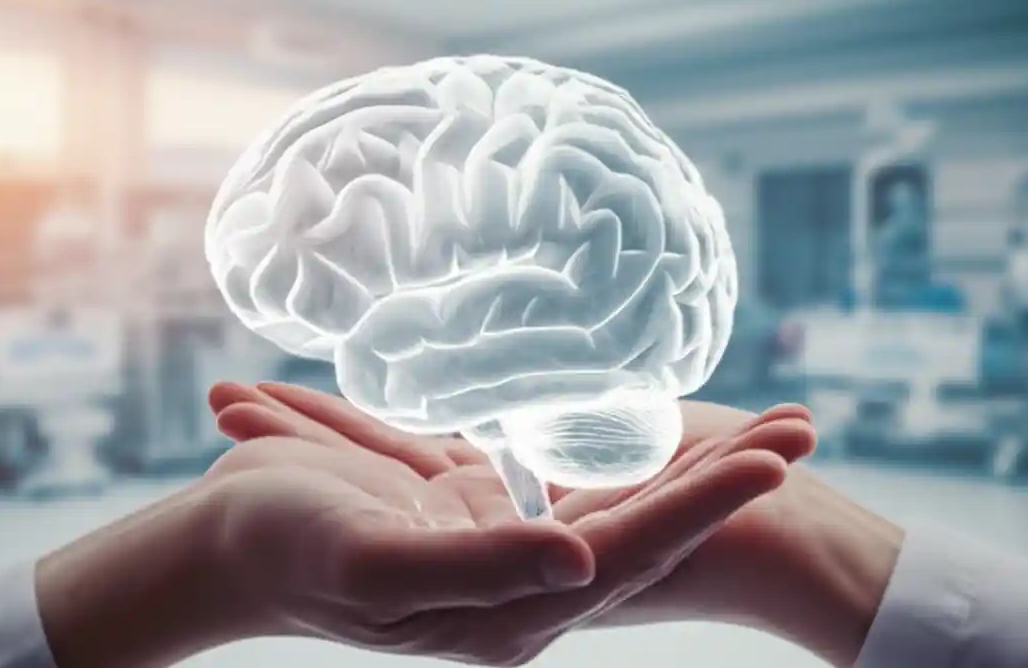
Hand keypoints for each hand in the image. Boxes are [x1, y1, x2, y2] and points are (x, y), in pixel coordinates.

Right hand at [206, 381, 802, 664]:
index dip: (705, 503)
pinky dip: (623, 441)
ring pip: (619, 494)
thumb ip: (479, 567)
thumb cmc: (283, 549)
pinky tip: (666, 419)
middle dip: (725, 477)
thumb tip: (581, 562)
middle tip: (806, 428)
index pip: (631, 549)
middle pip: (646, 524)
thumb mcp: (375, 557)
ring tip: (767, 423)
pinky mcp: (479, 506)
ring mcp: (502, 545)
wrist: (222, 544)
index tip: (779, 459)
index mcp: (507, 608)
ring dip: (691, 458)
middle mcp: (519, 584)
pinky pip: (568, 470)